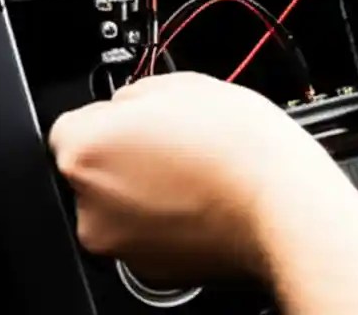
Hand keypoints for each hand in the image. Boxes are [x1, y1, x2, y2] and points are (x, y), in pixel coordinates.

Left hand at [48, 72, 357, 283]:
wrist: (284, 206)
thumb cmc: (241, 146)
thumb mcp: (180, 84)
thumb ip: (132, 94)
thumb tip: (125, 106)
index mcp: (85, 149)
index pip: (72, 124)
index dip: (111, 118)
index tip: (138, 120)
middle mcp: (90, 204)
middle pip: (93, 169)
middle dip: (125, 155)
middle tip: (173, 143)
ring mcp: (119, 244)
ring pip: (119, 205)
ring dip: (144, 189)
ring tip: (194, 171)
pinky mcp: (150, 272)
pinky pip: (145, 235)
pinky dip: (164, 221)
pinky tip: (199, 199)